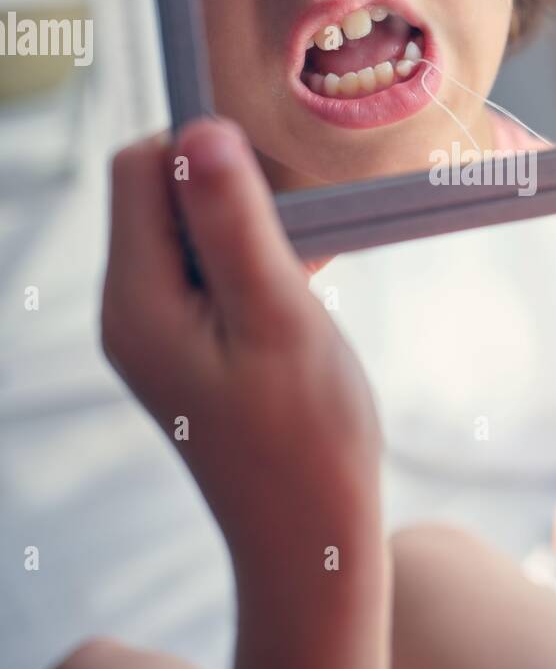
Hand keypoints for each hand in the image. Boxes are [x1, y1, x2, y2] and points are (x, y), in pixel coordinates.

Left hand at [101, 117, 382, 573]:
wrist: (311, 537)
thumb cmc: (308, 438)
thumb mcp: (279, 319)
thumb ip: (235, 225)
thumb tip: (200, 131)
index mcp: (137, 299)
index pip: (140, 168)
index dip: (206, 149)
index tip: (280, 179)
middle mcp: (131, 308)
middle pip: (159, 190)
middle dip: (233, 183)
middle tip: (305, 222)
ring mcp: (158, 329)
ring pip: (193, 225)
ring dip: (253, 222)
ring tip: (311, 262)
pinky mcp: (190, 344)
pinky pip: (212, 266)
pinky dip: (259, 257)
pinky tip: (308, 285)